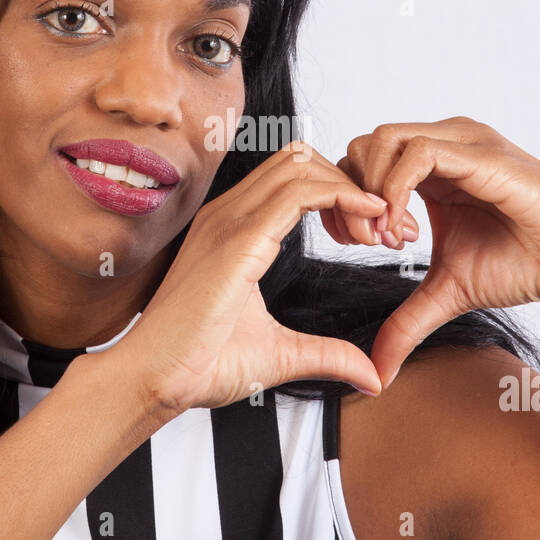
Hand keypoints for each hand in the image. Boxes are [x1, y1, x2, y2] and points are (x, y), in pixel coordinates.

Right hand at [116, 140, 387, 412]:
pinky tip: (369, 221)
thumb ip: (328, 355)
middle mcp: (229, 214)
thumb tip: (372, 377)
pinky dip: (342, 197)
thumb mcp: (282, 355)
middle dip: (351, 184)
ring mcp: (229, 220)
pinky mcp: (237, 239)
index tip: (375, 233)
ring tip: (380, 231)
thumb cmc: (199, 364)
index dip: (342, 195)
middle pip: (302, 159)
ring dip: (352, 190)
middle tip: (385, 230)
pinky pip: (299, 192)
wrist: (154, 380)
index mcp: (234, 229)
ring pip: (303, 164)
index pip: (294, 177)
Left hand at [324, 116, 539, 387]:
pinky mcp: (479, 153)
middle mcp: (440, 145)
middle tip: (370, 245)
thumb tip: (377, 373)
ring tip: (391, 239)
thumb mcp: (448, 293)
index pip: (360, 162)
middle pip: (361, 146)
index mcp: (429, 169)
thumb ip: (407, 322)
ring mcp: (459, 143)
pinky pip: (417, 153)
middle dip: (350, 197)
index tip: (357, 246)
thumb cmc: (525, 261)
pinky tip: (408, 230)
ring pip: (381, 141)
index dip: (345, 202)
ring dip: (371, 193)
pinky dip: (396, 190)